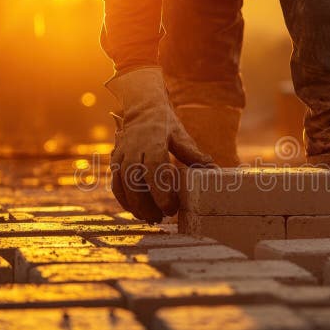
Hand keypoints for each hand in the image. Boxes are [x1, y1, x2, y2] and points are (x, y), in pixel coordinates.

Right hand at [106, 67, 211, 222]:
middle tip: (161, 218)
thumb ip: (193, 154)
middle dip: (147, 203)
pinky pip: (115, 184)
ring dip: (135, 205)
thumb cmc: (165, 126)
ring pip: (122, 184)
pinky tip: (136, 212)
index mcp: (153, 141)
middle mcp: (134, 148)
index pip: (155, 168)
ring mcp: (122, 155)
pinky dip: (124, 200)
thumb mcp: (181, 136)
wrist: (142, 110)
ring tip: (150, 218)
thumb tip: (214, 169)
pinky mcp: (115, 161)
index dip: (161, 191)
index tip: (171, 208)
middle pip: (134, 180)